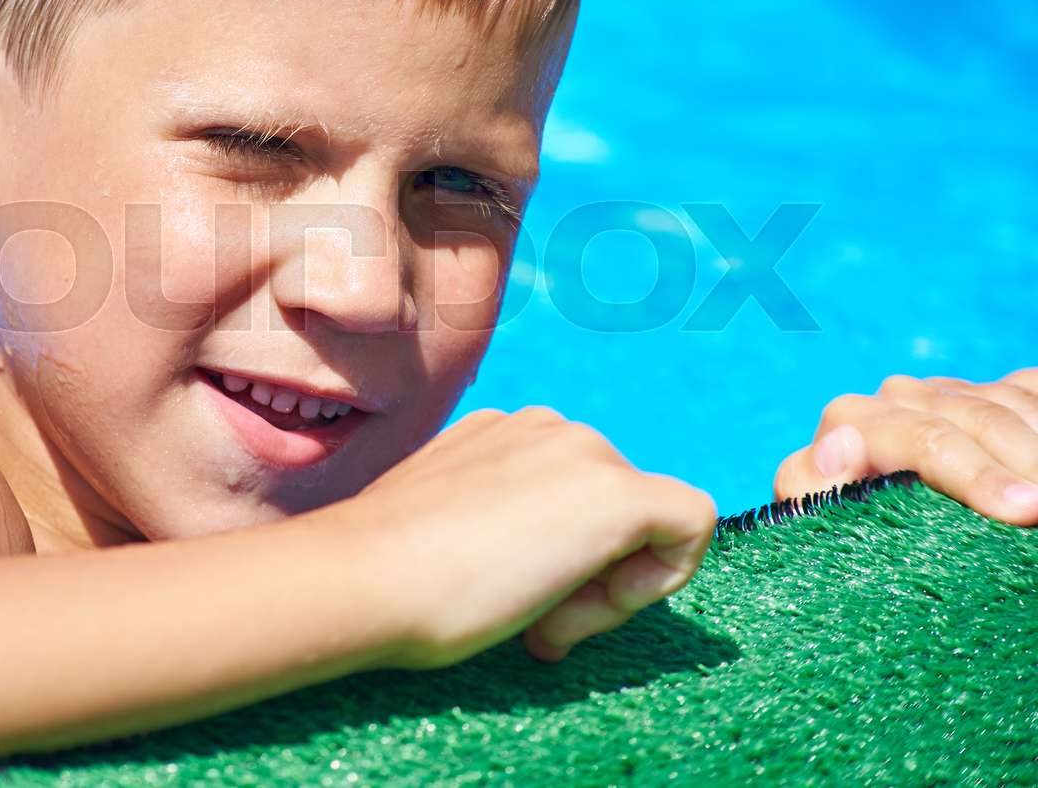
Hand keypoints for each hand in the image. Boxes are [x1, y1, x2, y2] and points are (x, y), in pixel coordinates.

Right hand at [322, 407, 717, 667]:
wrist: (367, 576)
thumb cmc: (389, 573)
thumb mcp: (445, 531)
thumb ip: (491, 530)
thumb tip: (529, 575)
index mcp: (499, 434)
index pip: (564, 494)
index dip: (554, 558)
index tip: (508, 600)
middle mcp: (544, 428)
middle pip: (611, 510)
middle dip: (583, 578)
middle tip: (532, 628)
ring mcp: (582, 451)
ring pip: (644, 522)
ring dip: (605, 585)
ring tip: (544, 624)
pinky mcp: (618, 493)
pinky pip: (688, 525)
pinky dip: (661, 576)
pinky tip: (597, 609)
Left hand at [774, 367, 1037, 526]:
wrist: (860, 509)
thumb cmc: (834, 528)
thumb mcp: (812, 514)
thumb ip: (809, 484)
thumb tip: (842, 444)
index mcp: (852, 418)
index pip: (927, 439)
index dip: (978, 474)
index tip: (1024, 510)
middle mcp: (899, 395)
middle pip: (981, 420)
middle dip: (1026, 464)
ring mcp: (945, 391)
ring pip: (1010, 406)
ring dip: (1037, 449)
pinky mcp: (984, 393)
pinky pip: (1028, 393)